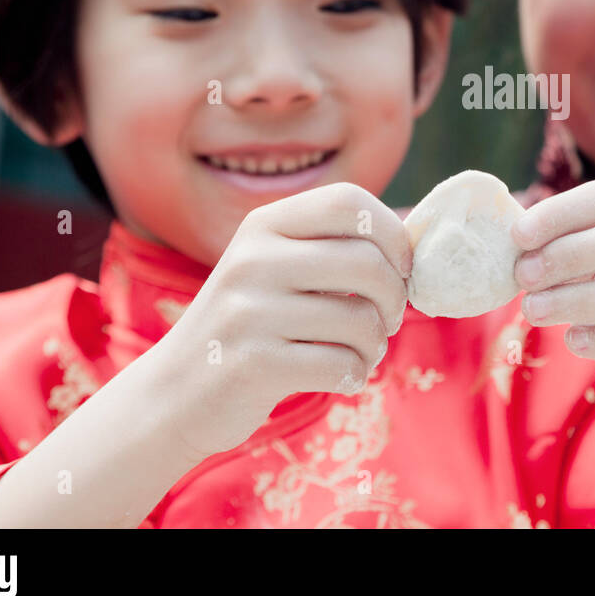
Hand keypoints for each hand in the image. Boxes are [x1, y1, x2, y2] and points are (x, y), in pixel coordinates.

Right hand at [147, 183, 410, 459]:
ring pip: (361, 322)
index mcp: (264, 225)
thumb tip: (421, 240)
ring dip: (376, 346)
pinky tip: (339, 376)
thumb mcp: (276, 270)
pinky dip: (355, 376)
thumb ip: (334, 250)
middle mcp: (253, 260)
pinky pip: (341, 365)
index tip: (401, 269)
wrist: (173, 394)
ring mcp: (248, 312)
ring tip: (360, 353)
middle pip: (367, 262)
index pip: (350, 201)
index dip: (393, 234)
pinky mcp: (252, 364)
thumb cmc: (251, 326)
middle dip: (395, 299)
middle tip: (388, 320)